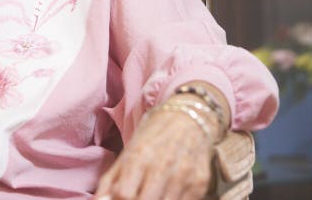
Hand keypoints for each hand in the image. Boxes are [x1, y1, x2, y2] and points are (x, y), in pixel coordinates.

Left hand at [94, 102, 214, 199]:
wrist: (189, 119)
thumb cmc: (152, 136)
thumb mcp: (128, 152)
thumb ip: (110, 180)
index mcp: (138, 157)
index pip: (123, 195)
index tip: (121, 198)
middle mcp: (161, 167)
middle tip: (136, 196)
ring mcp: (183, 177)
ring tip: (151, 193)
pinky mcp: (200, 184)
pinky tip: (167, 194)